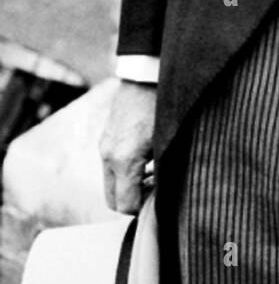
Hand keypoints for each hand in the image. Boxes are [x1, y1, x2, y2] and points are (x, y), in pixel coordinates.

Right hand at [100, 81, 156, 213]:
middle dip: (133, 202)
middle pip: (113, 199)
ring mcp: (104, 146)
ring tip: (154, 175)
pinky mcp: (105, 138)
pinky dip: (124, 172)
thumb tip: (168, 194)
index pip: (125, 205)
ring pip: (110, 183)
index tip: (161, 202)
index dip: (143, 209)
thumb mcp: (170, 140)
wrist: (147, 73)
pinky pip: (110, 167)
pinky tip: (146, 160)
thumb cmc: (165, 105)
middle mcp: (108, 156)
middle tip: (156, 192)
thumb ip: (165, 170)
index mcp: (124, 160)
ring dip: (129, 187)